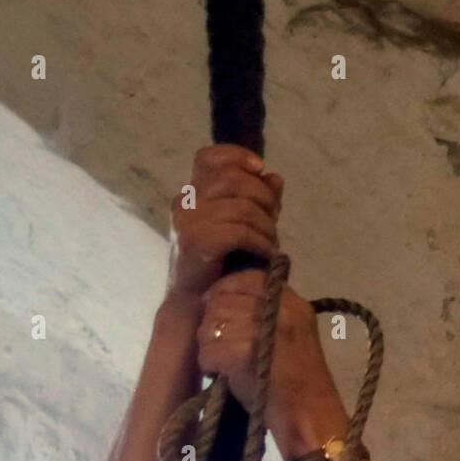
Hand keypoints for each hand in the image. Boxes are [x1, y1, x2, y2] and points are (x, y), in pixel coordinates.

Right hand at [166, 144, 283, 298]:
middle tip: (274, 222)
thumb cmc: (218, 265)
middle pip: (233, 179)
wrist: (194, 304)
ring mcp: (187, 221)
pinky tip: (265, 254)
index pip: (209, 157)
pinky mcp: (196, 241)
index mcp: (192, 193)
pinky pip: (240, 232)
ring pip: (242, 207)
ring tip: (271, 244)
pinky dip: (260, 242)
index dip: (237, 156)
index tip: (260, 169)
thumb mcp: (241, 226)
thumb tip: (274, 178)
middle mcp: (185, 201)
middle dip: (263, 198)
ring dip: (266, 226)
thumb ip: (257, 200)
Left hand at [196, 268, 336, 419]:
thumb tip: (220, 300)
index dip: (223, 293)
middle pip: (221, 300)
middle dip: (212, 324)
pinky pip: (209, 350)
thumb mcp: (287, 334)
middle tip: (218, 346)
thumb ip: (263, 313)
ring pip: (210, 325)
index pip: (245, 278)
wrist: (311, 418)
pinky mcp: (246, 351)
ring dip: (208, 346)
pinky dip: (208, 365)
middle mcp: (280, 307)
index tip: (218, 315)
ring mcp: (263, 328)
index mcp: (291, 301)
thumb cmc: (297, 384)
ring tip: (219, 363)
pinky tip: (218, 374)